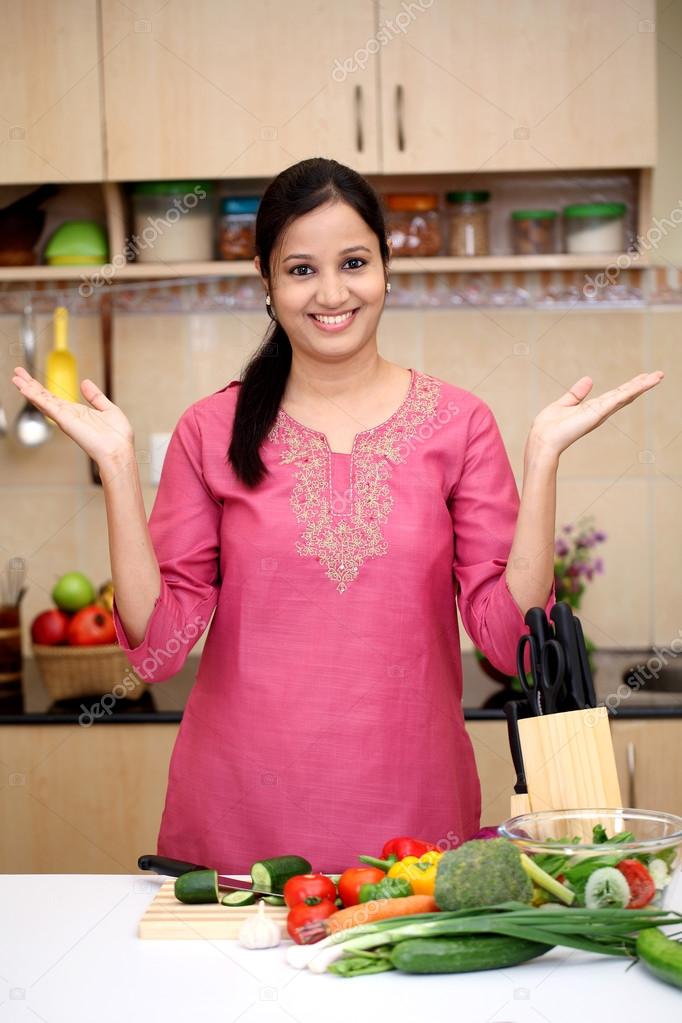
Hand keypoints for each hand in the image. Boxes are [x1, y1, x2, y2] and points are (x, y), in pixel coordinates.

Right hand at [11, 367, 133, 465]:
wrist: (119, 450)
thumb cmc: (117, 437)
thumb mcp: (108, 409)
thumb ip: (95, 396)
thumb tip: (86, 382)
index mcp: (77, 413)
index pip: (54, 398)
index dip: (41, 388)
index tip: (30, 378)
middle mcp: (68, 415)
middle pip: (44, 397)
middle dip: (30, 385)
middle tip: (17, 374)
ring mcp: (65, 418)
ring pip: (43, 401)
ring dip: (28, 389)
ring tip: (16, 378)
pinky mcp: (65, 420)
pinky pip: (48, 406)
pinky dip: (36, 397)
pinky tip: (25, 389)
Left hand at [529, 371, 664, 457]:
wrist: (542, 441)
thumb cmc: (548, 428)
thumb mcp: (563, 404)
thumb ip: (576, 394)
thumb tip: (589, 379)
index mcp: (593, 409)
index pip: (615, 395)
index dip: (629, 387)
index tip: (642, 378)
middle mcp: (600, 411)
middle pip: (625, 395)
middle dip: (641, 385)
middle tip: (659, 375)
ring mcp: (601, 412)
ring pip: (625, 395)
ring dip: (642, 385)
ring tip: (658, 376)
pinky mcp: (598, 412)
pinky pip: (618, 398)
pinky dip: (632, 390)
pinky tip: (644, 382)